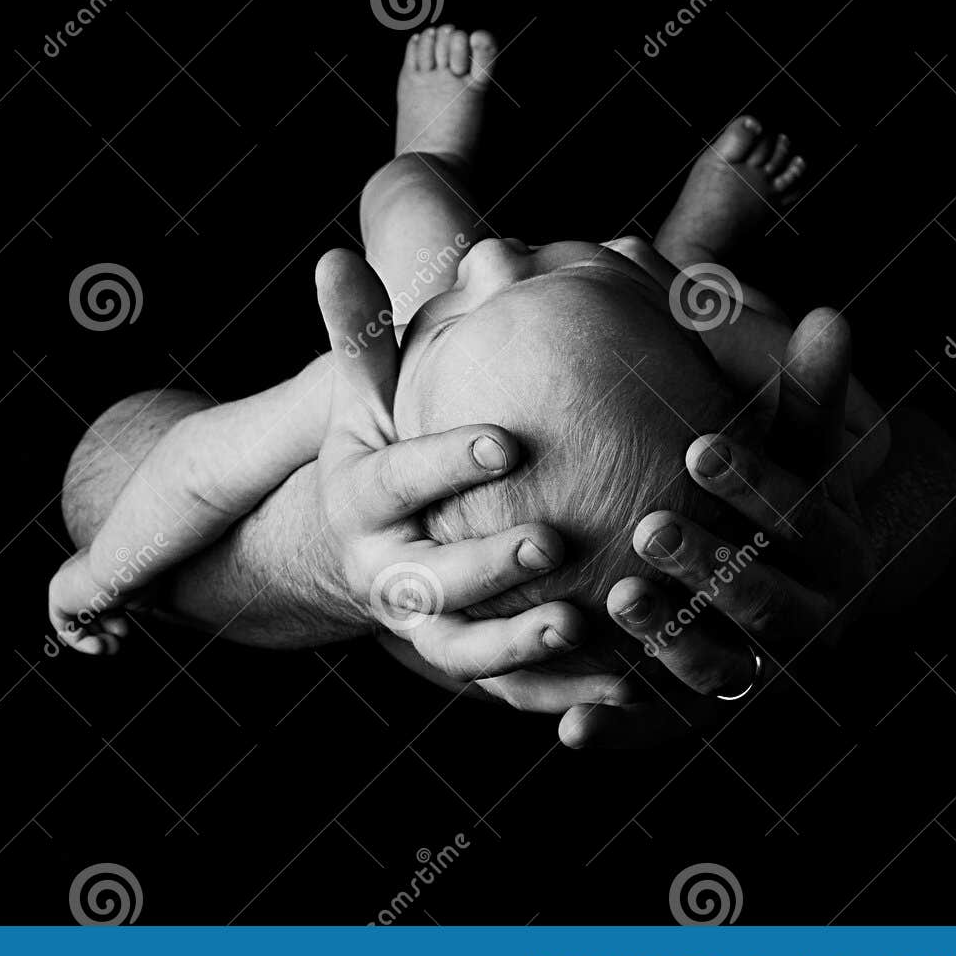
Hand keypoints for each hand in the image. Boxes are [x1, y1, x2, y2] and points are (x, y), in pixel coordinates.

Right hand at [313, 249, 591, 680]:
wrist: (363, 545)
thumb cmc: (387, 448)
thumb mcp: (367, 397)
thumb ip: (363, 337)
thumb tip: (332, 259)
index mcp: (362, 498)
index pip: (397, 480)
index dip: (446, 463)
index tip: (508, 440)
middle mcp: (384, 572)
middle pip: (426, 581)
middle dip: (487, 564)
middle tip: (553, 539)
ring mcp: (421, 627)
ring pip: (462, 651)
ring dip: (519, 646)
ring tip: (581, 623)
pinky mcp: (465, 664)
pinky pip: (510, 692)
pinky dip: (560, 696)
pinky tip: (623, 683)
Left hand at [567, 307, 882, 746]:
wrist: (785, 585)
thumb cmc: (775, 495)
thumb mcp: (795, 448)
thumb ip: (805, 395)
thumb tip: (831, 315)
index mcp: (838, 552)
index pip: (805, 519)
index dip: (755, 484)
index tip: (699, 447)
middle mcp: (810, 623)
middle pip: (768, 603)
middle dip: (712, 567)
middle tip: (651, 528)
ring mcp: (757, 675)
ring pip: (722, 673)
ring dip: (670, 644)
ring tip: (618, 601)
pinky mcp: (702, 713)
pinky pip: (663, 730)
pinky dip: (621, 731)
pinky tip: (571, 728)